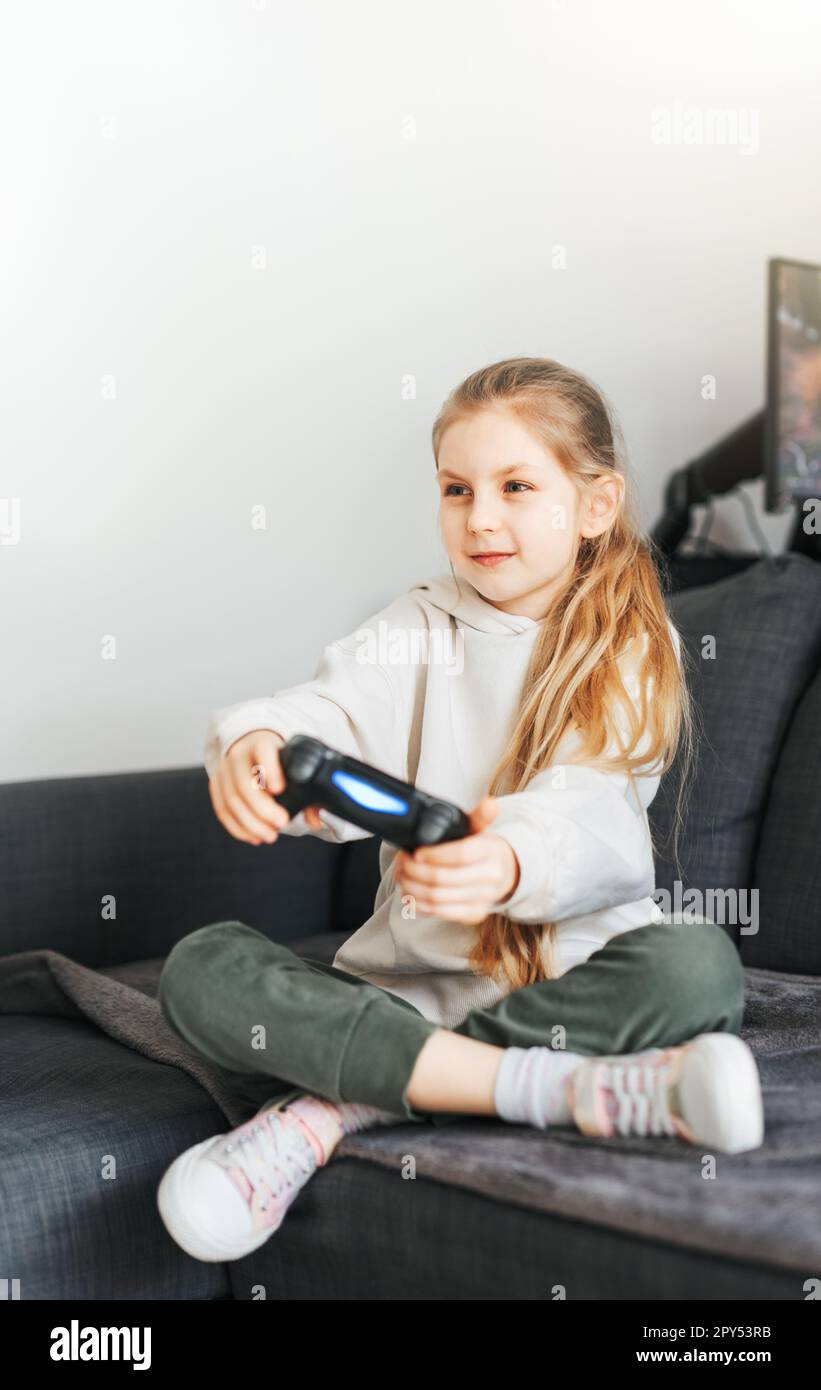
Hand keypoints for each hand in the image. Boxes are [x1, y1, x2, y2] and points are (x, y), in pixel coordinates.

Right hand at [208, 728, 324, 842]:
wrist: (251, 748)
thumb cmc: (278, 760)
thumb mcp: (293, 765)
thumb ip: (308, 791)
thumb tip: (316, 819)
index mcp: (262, 743)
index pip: (263, 751)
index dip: (270, 771)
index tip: (280, 789)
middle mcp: (239, 754)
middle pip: (244, 784)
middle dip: (263, 809)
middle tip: (281, 823)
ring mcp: (224, 770)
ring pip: (232, 800)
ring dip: (251, 824)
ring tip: (270, 836)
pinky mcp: (216, 785)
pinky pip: (222, 809)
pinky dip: (238, 827)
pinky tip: (253, 836)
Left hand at [393, 796, 520, 924]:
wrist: (504, 874)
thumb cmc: (484, 850)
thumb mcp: (481, 831)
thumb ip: (480, 816)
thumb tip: (490, 804)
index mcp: (492, 852)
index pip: (460, 854)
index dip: (434, 855)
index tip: (416, 852)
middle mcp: (491, 877)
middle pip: (443, 878)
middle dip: (415, 870)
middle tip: (402, 862)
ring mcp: (483, 898)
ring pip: (437, 897)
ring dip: (412, 886)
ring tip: (402, 875)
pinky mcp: (474, 914)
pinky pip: (440, 912)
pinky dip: (419, 903)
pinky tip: (410, 892)